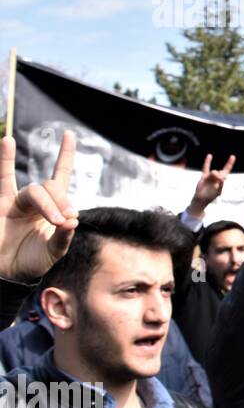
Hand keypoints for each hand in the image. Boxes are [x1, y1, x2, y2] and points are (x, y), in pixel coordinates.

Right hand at [0, 131, 78, 281]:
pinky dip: (5, 160)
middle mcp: (36, 201)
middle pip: (51, 188)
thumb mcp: (53, 252)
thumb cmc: (32, 262)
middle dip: (61, 202)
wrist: (8, 274)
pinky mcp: (2, 206)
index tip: (69, 134)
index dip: (65, 156)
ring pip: (35, 191)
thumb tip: (73, 220)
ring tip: (55, 220)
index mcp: (52, 207)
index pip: (61, 176)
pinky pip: (3, 180)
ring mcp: (18, 202)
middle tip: (64, 221)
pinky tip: (7, 141)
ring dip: (47, 203)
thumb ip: (63, 237)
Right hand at [186, 153, 235, 218]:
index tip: (232, 156)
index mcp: (221, 180)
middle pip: (221, 172)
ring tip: (215, 184)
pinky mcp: (204, 176)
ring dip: (215, 176)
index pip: (227, 170)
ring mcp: (210, 176)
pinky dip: (207, 161)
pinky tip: (210, 155)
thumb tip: (220, 176)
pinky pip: (205, 168)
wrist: (202, 199)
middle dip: (223, 173)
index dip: (229, 163)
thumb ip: (220, 184)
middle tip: (222, 177)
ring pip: (214, 172)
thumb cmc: (211, 196)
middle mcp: (216, 176)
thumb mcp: (218, 191)